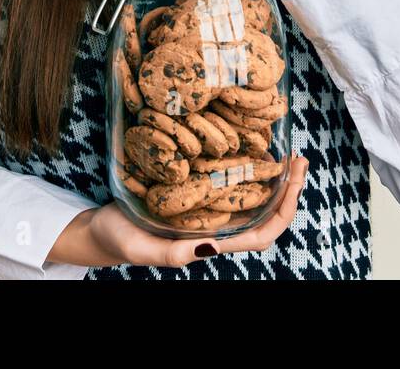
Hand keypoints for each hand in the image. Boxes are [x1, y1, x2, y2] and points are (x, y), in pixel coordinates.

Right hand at [47, 155, 309, 267]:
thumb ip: (175, 254)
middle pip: (266, 213)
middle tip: (300, 157)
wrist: (99, 231)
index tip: (293, 182)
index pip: (261, 234)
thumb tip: (212, 249)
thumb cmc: (120, 241)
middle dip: (288, 188)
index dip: (283, 212)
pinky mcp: (194, 193)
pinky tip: (249, 146)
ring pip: (252, 196)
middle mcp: (216, 227)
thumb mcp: (142, 250)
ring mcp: (207, 210)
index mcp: (211, 243)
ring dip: (274, 176)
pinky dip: (245, 165)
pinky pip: (228, 181)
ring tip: (286, 150)